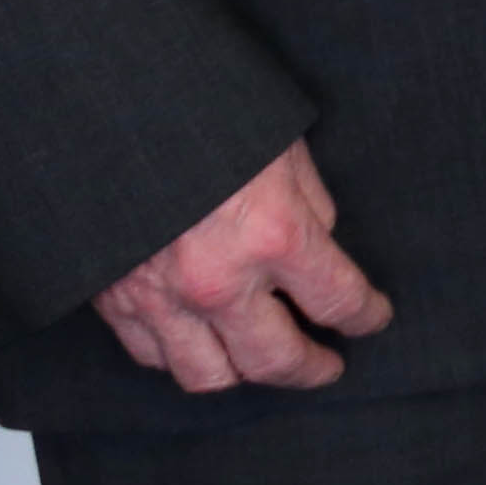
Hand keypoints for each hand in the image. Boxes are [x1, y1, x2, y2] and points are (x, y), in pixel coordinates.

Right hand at [91, 141, 389, 395]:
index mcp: (275, 235)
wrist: (112, 108)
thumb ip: (309, 207)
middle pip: (276, 361)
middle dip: (312, 369)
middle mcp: (220, 281)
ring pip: (209, 376)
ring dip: (244, 373)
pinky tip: (202, 342)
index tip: (373, 319)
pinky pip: (152, 356)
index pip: (339, 301)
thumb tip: (317, 245)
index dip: (366, 316)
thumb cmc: (209, 114)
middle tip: (327, 366)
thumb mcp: (286, 150)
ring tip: (263, 361)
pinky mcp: (116, 300)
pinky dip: (181, 357)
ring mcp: (163, 298)